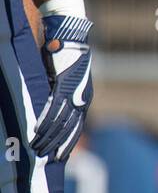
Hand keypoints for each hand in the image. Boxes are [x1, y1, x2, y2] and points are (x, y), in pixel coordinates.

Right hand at [30, 11, 92, 161]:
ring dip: (49, 137)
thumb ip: (61, 92)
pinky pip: (53, 109)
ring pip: (60, 123)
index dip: (69, 142)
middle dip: (58, 145)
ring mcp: (72, 93)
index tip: (61, 155)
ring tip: (37, 148)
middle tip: (47, 158)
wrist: (70, 35)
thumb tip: (50, 104)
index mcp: (84, 99)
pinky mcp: (63, 87)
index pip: (77, 127)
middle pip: (70, 129)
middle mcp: (81, 99)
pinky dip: (45, 122)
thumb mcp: (66, 78)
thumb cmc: (67, 55)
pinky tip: (37, 132)